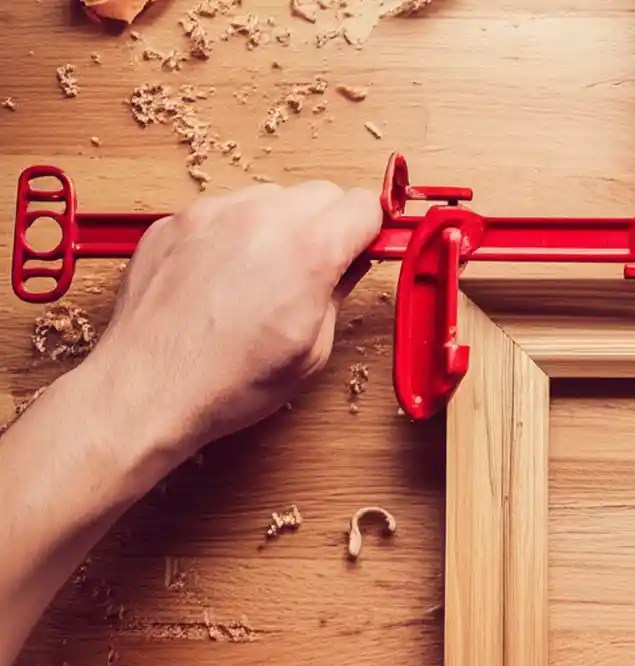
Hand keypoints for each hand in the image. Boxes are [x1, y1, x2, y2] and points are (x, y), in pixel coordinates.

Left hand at [86, 181, 380, 460]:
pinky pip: (225, 210)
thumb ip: (339, 292)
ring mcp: (214, 214)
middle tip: (318, 268)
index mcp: (308, 251)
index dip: (372, 229)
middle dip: (330, 225)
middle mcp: (262, 218)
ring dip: (281, 225)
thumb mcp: (312, 351)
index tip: (366, 246)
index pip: (366, 205)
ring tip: (264, 277)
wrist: (147, 389)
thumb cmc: (226, 382)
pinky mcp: (178, 221)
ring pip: (273, 197)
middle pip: (322, 193)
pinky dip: (235, 233)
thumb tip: (351, 263)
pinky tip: (224, 278)